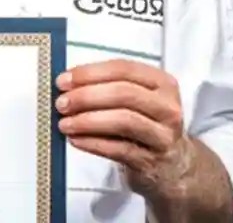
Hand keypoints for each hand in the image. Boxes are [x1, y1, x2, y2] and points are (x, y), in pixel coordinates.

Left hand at [56, 60, 196, 202]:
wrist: (171, 164)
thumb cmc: (144, 123)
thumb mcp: (136, 99)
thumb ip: (106, 86)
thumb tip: (65, 84)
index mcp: (162, 83)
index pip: (123, 69)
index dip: (90, 73)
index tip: (63, 81)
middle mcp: (167, 107)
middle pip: (124, 94)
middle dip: (86, 96)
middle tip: (61, 103)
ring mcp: (163, 135)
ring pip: (123, 121)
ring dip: (87, 121)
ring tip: (64, 124)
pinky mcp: (152, 160)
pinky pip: (119, 149)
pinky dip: (92, 143)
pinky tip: (75, 140)